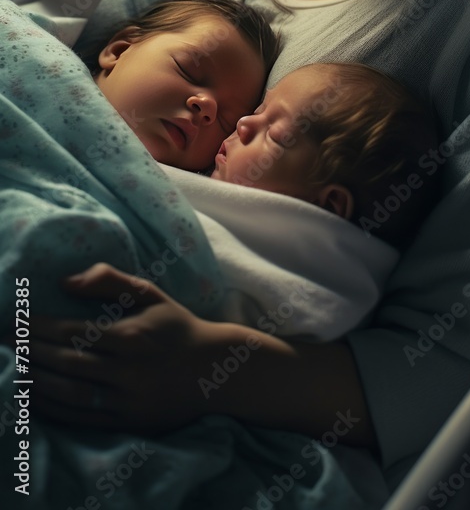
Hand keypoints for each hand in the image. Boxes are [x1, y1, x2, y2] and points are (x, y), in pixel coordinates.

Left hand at [21, 263, 215, 433]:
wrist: (215, 371)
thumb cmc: (177, 327)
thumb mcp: (150, 293)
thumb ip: (109, 280)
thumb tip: (66, 280)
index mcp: (132, 335)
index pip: (74, 331)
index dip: (41, 327)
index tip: (17, 320)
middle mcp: (128, 370)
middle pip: (68, 362)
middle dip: (31, 352)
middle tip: (6, 342)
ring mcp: (127, 400)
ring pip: (71, 392)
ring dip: (37, 381)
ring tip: (13, 368)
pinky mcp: (128, 423)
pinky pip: (82, 418)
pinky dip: (54, 408)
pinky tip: (34, 398)